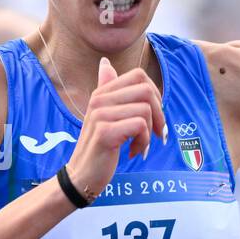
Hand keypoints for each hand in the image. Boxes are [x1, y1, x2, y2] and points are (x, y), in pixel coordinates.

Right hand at [64, 56, 166, 199]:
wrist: (81, 176)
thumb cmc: (98, 148)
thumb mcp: (103, 116)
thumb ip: (107, 89)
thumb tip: (105, 63)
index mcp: (101, 93)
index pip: (139, 76)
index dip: (155, 94)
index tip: (153, 116)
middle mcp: (99, 100)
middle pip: (146, 90)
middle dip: (159, 113)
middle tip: (156, 133)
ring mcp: (101, 115)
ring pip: (146, 110)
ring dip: (150, 133)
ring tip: (139, 145)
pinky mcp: (105, 132)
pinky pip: (140, 126)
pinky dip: (143, 142)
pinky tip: (133, 152)